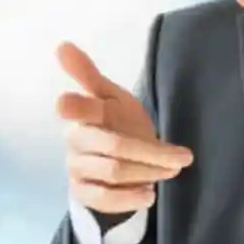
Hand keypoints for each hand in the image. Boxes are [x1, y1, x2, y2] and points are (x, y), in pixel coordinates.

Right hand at [56, 41, 193, 214]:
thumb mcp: (110, 96)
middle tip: (182, 158)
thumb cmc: (117, 122)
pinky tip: (150, 194)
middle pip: (114, 146)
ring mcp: (76, 168)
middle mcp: (75, 140)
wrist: (119, 160)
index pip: (76, 107)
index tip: (64, 103)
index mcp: (84, 113)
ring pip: (115, 173)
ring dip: (149, 172)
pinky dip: (131, 198)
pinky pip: (106, 200)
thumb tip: (62, 44)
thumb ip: (88, 73)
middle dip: (152, 153)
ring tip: (172, 170)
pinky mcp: (82, 193)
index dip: (73, 106)